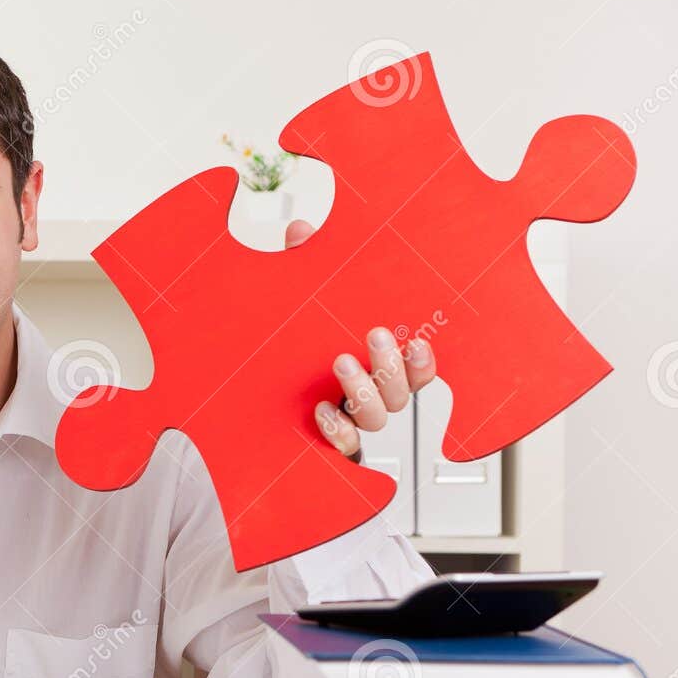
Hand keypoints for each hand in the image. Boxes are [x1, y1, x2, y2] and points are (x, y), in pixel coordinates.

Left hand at [282, 220, 437, 457]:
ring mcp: (352, 422)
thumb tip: (299, 231)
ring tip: (341, 362)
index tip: (418, 339)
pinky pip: (345, 446)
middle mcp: (373, 396)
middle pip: (401, 392)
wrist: (252, 395)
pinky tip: (321, 409)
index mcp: (380, 367)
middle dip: (391, 364)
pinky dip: (337, 429)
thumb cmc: (295, 344)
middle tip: (375, 334)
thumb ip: (307, 266)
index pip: (419, 368)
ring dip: (364, 391)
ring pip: (377, 418)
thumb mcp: (303, 301)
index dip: (425, 359)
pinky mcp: (328, 441)